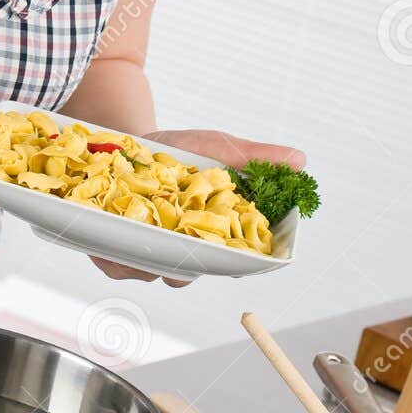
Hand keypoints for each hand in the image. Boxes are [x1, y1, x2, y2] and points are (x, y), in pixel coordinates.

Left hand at [89, 128, 306, 286]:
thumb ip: (255, 157)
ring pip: (150, 274)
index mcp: (212, 234)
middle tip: (178, 248)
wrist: (132, 138)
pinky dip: (114, 256)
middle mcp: (180, 249)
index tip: (225, 254)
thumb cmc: (182, 149)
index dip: (227, 263)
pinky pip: (115, 263)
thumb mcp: (219, 147)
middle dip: (182, 266)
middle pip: (185, 275)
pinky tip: (112, 242)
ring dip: (147, 261)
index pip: (225, 262)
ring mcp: (147, 249)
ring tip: (142, 243)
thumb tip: (299, 160)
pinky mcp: (113, 246)